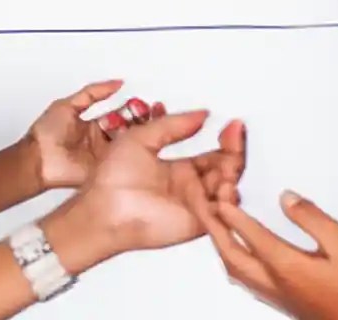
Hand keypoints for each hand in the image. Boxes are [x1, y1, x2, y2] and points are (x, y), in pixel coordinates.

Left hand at [24, 79, 163, 190]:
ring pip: (129, 142)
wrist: (36, 158)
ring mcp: (105, 155)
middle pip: (130, 127)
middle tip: (143, 112)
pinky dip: (130, 150)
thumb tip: (116, 83)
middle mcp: (103, 139)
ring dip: (137, 132)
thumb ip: (93, 93)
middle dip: (139, 119)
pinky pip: (121, 158)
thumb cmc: (46, 134)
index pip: (122, 113)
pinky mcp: (104, 168)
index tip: (139, 103)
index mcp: (96, 124)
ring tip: (139, 124)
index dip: (132, 107)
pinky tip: (134, 140)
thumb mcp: (69, 104)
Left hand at [70, 110, 246, 256]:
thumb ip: (173, 125)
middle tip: (236, 134)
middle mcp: (190, 188)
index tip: (232, 125)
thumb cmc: (111, 178)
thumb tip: (201, 114)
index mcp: (178, 170)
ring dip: (233, 172)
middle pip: (226, 170)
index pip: (213, 155)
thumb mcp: (142, 138)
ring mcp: (195, 206)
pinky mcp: (196, 223)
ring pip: (228, 188)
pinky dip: (229, 198)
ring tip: (229, 157)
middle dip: (235, 152)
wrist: (102, 207)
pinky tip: (225, 182)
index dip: (226, 140)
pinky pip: (222, 212)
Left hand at [195, 188, 337, 319]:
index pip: (250, 235)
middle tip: (210, 209)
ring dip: (224, 248)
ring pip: (236, 273)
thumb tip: (288, 199)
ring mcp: (278, 298)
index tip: (221, 195)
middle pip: (233, 256)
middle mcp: (276, 284)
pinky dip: (237, 264)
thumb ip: (312, 218)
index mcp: (287, 266)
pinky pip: (248, 282)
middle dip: (217, 230)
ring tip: (220, 230)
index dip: (232, 212)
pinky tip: (244, 260)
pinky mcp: (285, 305)